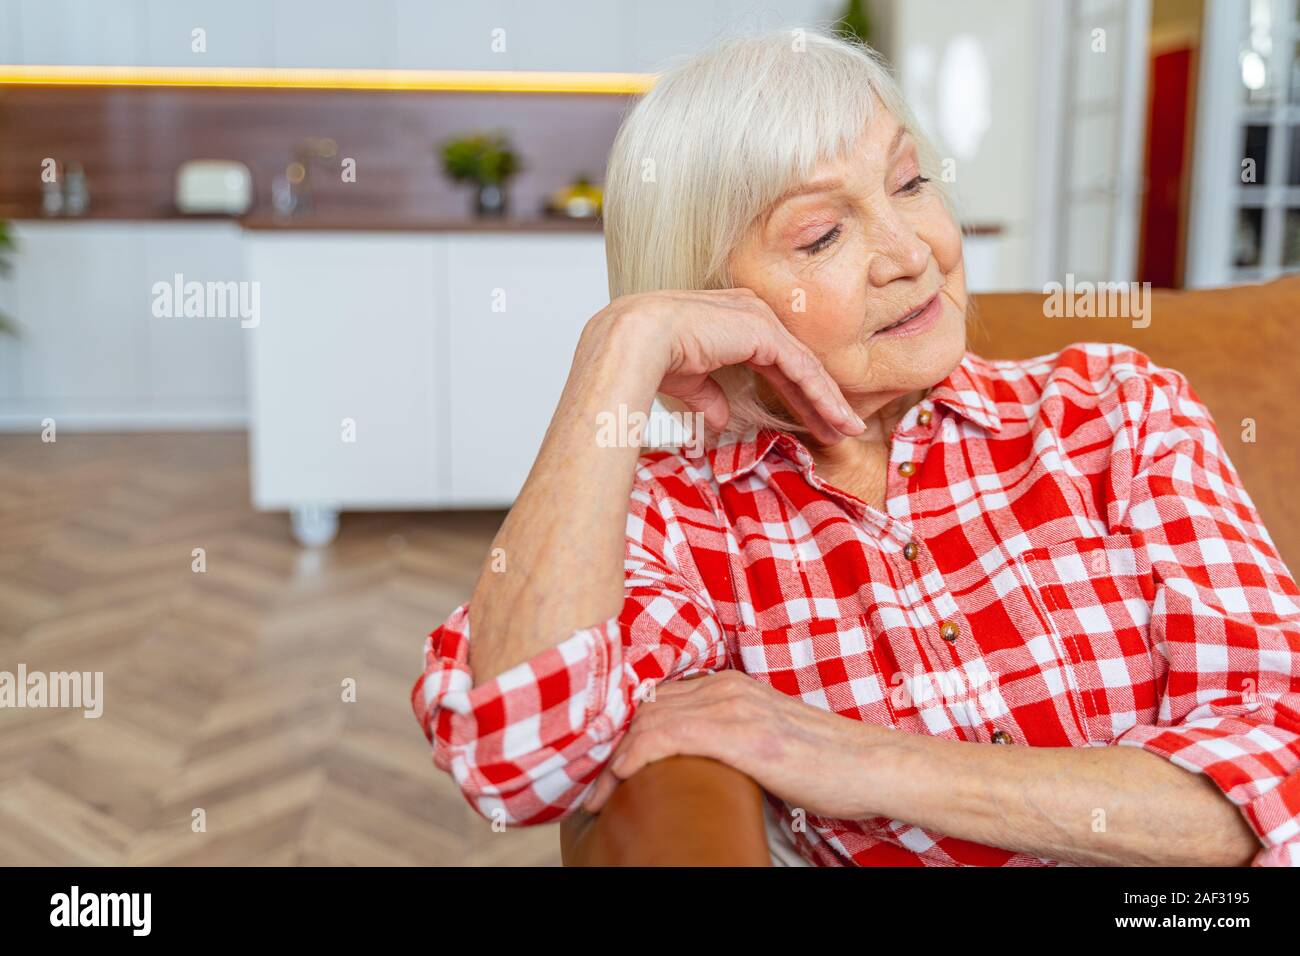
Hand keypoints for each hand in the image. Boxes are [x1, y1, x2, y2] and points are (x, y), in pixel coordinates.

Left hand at [581, 670, 885, 819]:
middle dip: (610, 747)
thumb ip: (727, 739)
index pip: (657, 701)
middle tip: (590, 787)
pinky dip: (635, 757)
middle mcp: (726, 687)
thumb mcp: (766, 739)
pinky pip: (668, 736)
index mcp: (729, 685)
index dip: (623, 734)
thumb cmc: (826, 761)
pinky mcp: (742, 735)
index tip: (603, 768)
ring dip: (615, 758)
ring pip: (649, 720)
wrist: (873, 765)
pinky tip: (620, 778)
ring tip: (597, 794)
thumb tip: (692, 767)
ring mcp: (733, 707)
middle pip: (645, 709)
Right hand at [587, 288, 865, 444]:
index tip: (815, 422)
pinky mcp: (766, 334)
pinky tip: (836, 418)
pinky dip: (821, 396)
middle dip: (821, 400)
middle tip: (843, 429)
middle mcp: (753, 313)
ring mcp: (762, 320)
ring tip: (849, 430)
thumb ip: (709, 396)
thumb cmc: (653, 357)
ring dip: (829, 402)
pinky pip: (802, 370)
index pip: (778, 362)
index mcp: (734, 320)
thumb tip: (719, 419)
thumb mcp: (688, 381)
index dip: (798, 393)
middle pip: (798, 364)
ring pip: (806, 368)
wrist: (637, 340)